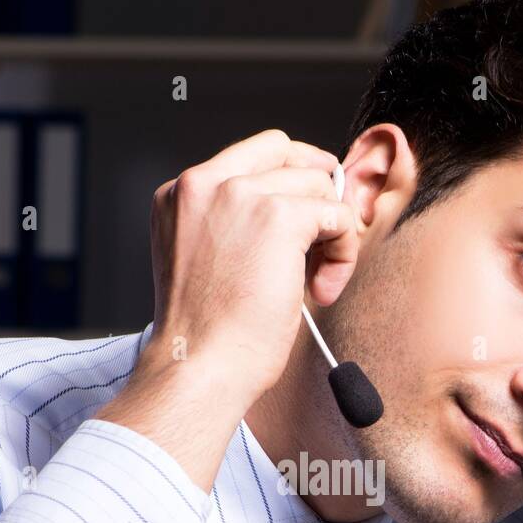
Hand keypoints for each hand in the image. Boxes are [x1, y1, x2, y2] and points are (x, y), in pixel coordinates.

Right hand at [144, 128, 358, 401]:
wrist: (198, 367)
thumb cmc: (205, 336)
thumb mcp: (206, 260)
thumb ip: (236, 225)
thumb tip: (302, 210)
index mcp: (179, 194)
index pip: (251, 156)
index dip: (290, 179)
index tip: (308, 210)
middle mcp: (204, 184)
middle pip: (288, 155)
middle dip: (316, 191)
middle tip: (329, 233)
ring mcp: (240, 195)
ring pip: (317, 185)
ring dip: (331, 234)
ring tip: (316, 283)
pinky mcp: (278, 217)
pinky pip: (338, 215)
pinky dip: (343, 252)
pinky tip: (323, 289)